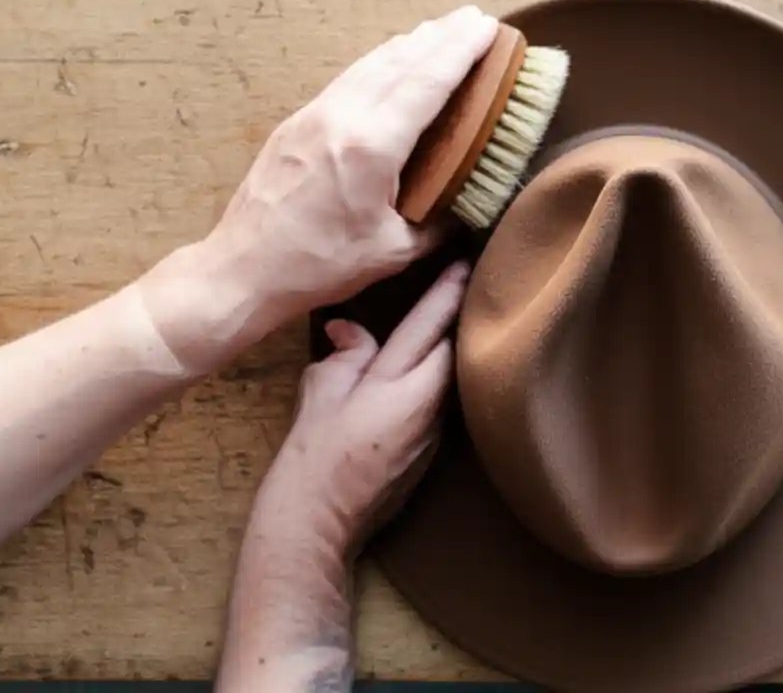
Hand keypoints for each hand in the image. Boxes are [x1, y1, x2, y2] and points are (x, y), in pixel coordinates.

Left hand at [137, 7, 497, 373]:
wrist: (244, 268)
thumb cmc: (319, 266)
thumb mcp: (394, 251)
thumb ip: (439, 224)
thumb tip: (470, 206)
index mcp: (371, 147)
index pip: (426, 83)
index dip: (461, 51)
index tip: (487, 27)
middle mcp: (341, 118)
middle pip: (400, 60)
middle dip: (441, 36)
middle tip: (474, 20)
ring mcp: (314, 115)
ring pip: (370, 63)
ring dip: (410, 43)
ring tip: (441, 31)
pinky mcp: (297, 123)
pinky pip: (348, 78)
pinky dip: (380, 62)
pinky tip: (393, 62)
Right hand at [250, 261, 467, 552]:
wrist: (319, 523)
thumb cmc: (312, 456)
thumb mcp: (320, 392)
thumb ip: (344, 352)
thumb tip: (350, 329)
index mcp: (398, 382)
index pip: (433, 324)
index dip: (451, 288)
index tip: (468, 258)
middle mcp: (428, 404)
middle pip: (457, 347)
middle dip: (462, 314)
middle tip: (470, 278)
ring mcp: (435, 430)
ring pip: (453, 375)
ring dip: (455, 347)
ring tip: (455, 315)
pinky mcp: (432, 450)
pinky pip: (443, 401)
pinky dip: (441, 378)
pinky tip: (435, 366)